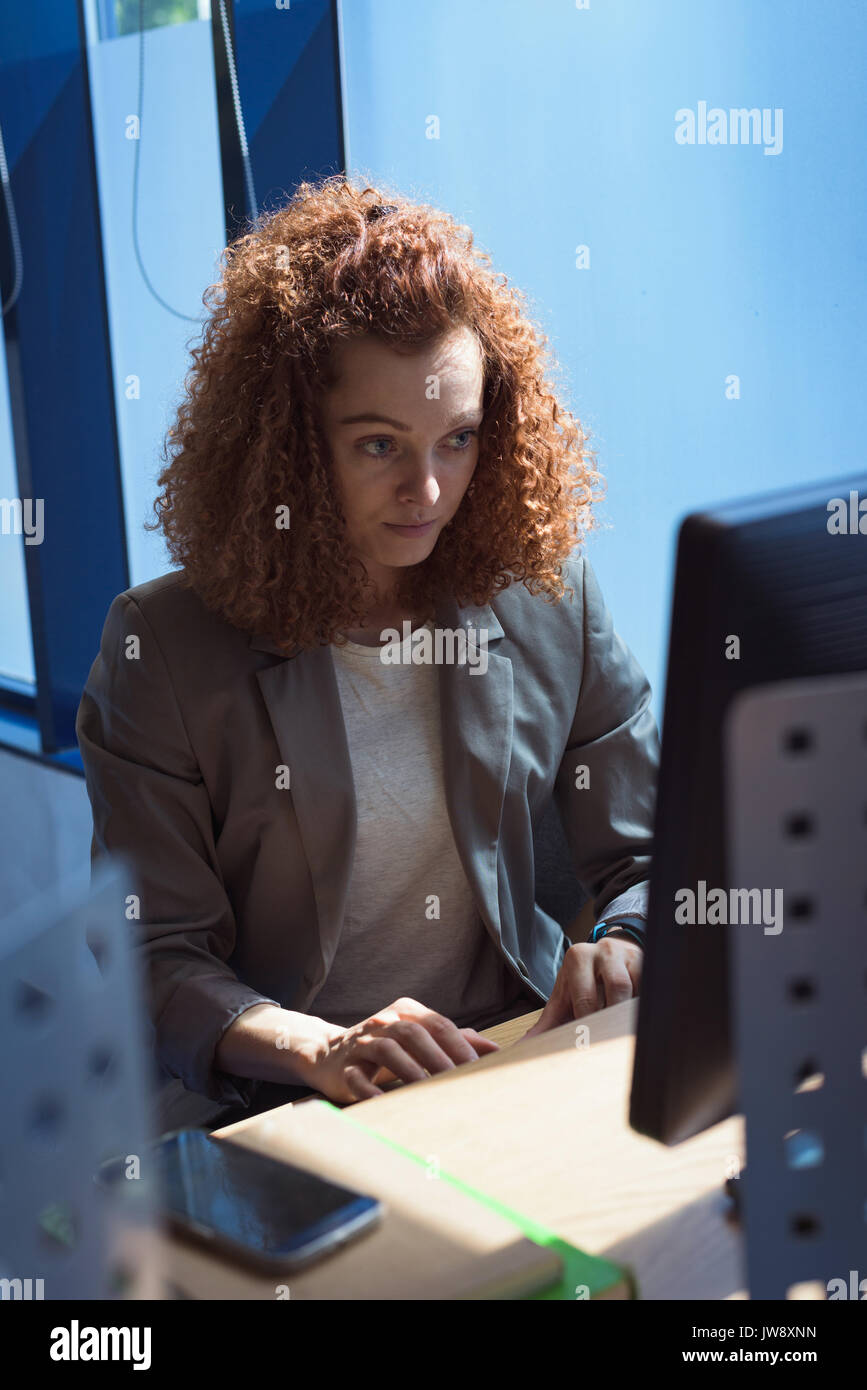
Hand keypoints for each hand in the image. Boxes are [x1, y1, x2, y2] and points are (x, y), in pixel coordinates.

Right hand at [308, 996, 500, 1102]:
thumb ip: (455, 1040)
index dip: (460, 1046)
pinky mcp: (343, 1067)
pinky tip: (385, 1102)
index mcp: (406, 1013)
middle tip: (460, 1082)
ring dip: (411, 1071)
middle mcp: (384, 1023)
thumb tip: (496, 1050)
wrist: (329, 1054)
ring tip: (430, 1091)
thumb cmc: (386, 1049)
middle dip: (440, 1058)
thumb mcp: (419, 1039)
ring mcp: (362, 1043)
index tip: (481, 1069)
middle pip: (415, 1034)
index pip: (438, 1024)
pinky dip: (371, 1090)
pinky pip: (357, 1077)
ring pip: (388, 1051)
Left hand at [521, 937, 642, 1038]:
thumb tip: (522, 1049)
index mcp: (577, 958)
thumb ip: (545, 1026)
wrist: (607, 955)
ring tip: (626, 1031)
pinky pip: (652, 986)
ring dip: (631, 1012)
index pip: (586, 997)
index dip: (590, 1024)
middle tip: (611, 1040)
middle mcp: (604, 952)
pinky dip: (646, 1006)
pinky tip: (639, 1018)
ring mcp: (629, 956)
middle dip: (615, 1017)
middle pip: (617, 987)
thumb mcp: (562, 1000)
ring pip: (638, 986)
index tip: (589, 1045)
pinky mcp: (648, 961)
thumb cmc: (583, 983)